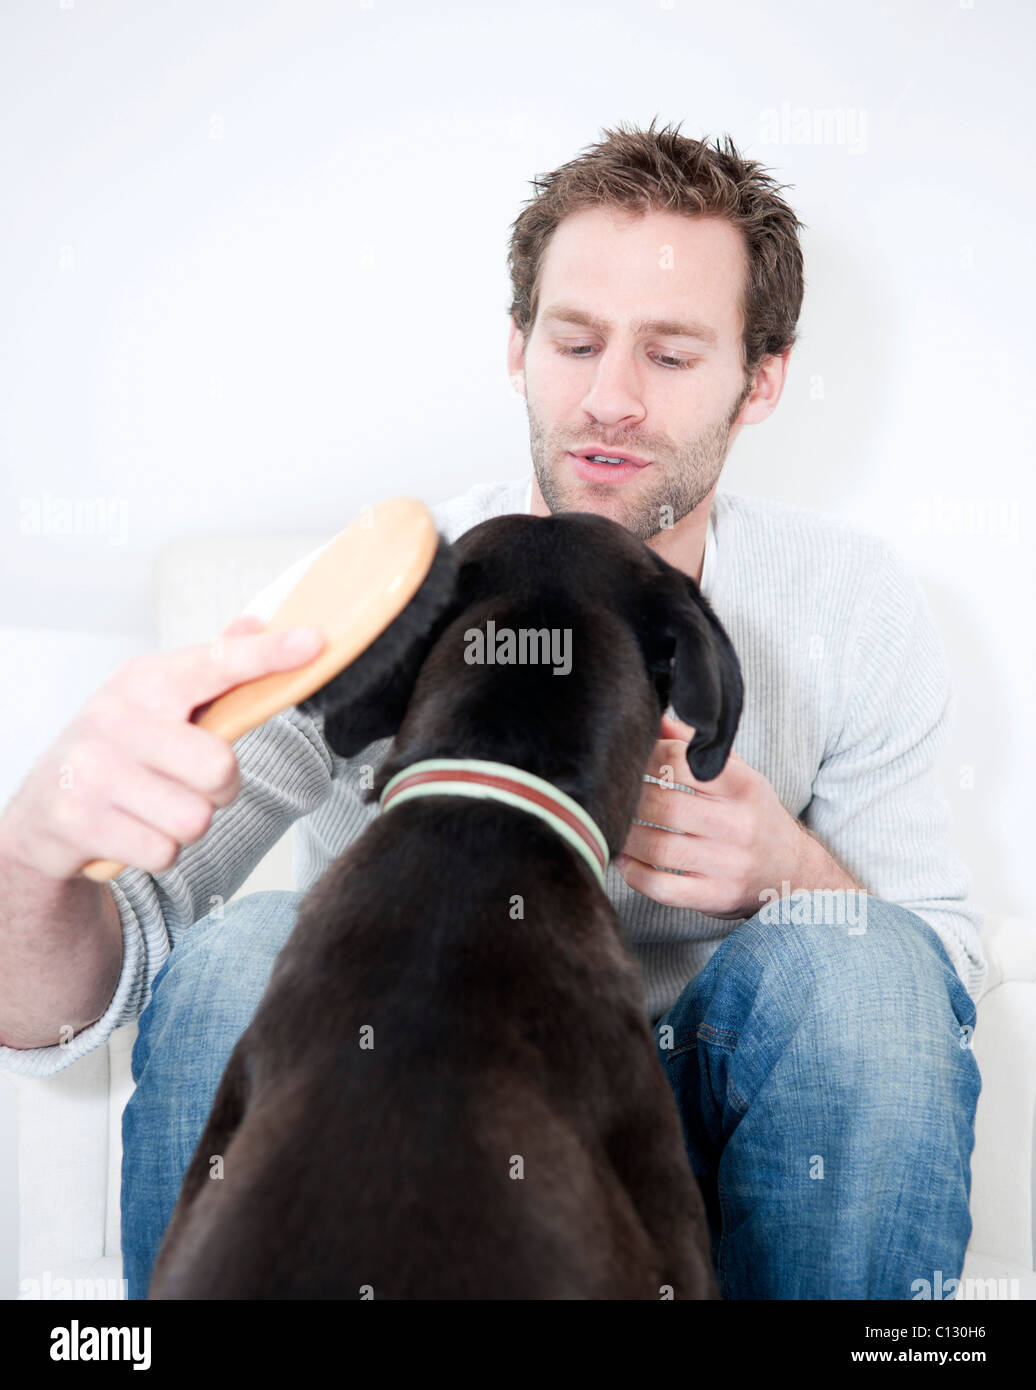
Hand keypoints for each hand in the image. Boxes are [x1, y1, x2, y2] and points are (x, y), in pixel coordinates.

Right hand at [0, 616, 324, 879]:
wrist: (41, 808)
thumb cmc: (120, 750)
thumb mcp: (156, 702)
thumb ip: (212, 669)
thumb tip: (256, 622)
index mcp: (143, 681)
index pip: (216, 664)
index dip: (267, 656)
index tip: (313, 642)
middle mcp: (115, 718)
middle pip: (219, 767)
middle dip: (220, 789)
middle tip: (194, 783)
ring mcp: (93, 771)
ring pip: (194, 818)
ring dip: (188, 824)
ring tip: (158, 806)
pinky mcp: (79, 821)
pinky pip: (164, 852)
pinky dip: (160, 851)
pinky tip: (134, 830)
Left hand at [615, 714, 845, 919]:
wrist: (793, 871)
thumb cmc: (754, 816)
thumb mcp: (737, 775)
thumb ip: (694, 746)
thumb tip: (655, 718)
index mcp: (742, 785)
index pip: (680, 761)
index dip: (645, 758)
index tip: (630, 761)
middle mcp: (738, 825)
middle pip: (664, 806)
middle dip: (629, 800)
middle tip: (613, 796)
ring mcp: (727, 865)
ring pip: (658, 848)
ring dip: (625, 837)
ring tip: (613, 827)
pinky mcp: (715, 896)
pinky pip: (663, 888)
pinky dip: (635, 875)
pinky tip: (626, 862)